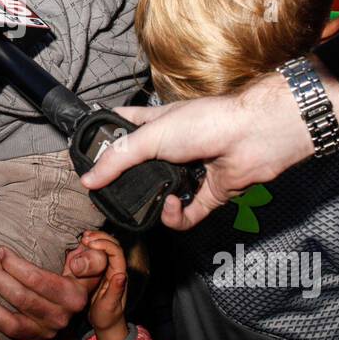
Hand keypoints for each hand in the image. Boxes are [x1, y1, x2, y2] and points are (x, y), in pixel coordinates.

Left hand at [0, 246, 106, 339]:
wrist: (81, 300)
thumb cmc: (79, 274)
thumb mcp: (93, 262)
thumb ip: (92, 259)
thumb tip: (76, 265)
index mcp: (73, 297)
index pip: (37, 280)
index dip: (14, 265)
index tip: (0, 252)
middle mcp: (60, 319)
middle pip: (21, 300)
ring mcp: (46, 334)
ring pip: (12, 326)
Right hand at [78, 231, 128, 339]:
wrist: (106, 323)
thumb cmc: (108, 317)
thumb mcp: (109, 307)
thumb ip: (115, 291)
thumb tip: (121, 275)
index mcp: (119, 275)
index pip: (116, 253)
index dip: (104, 244)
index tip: (90, 243)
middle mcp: (116, 269)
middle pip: (113, 245)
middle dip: (100, 237)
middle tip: (85, 237)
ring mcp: (108, 269)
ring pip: (106, 247)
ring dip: (96, 239)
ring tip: (83, 237)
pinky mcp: (101, 270)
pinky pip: (99, 253)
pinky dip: (91, 244)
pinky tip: (82, 242)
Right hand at [81, 66, 338, 228]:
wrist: (252, 137)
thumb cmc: (204, 123)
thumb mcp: (150, 136)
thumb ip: (118, 159)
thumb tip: (89, 179)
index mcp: (156, 124)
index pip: (124, 126)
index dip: (106, 138)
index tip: (87, 154)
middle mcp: (171, 148)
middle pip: (140, 168)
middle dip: (126, 183)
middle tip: (111, 195)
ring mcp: (190, 172)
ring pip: (161, 196)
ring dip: (154, 203)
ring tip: (156, 197)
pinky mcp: (208, 195)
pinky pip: (185, 216)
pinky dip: (177, 216)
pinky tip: (175, 204)